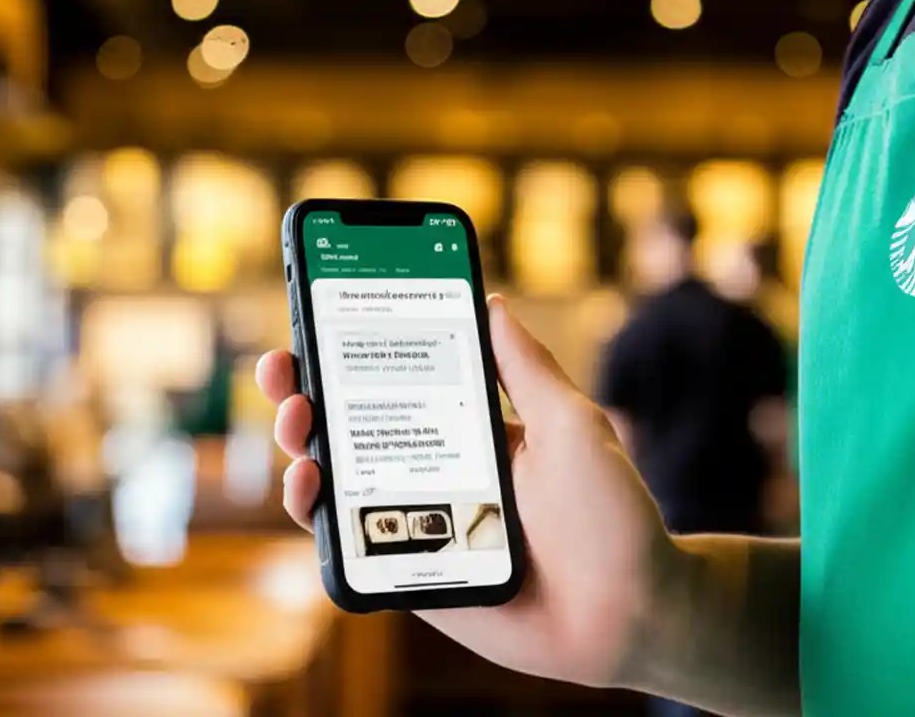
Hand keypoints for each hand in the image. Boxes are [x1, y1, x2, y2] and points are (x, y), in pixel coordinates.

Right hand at [256, 295, 674, 685]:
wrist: (630, 612)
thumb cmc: (613, 516)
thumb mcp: (573, 425)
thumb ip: (527, 371)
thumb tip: (491, 302)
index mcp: (471, 432)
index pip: (397, 382)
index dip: (351, 353)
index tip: (317, 315)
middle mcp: (436, 472)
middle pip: (351, 427)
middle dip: (305, 391)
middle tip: (283, 369)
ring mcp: (418, 523)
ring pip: (337, 482)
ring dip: (300, 446)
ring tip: (297, 424)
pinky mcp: (410, 572)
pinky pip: (349, 543)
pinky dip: (316, 514)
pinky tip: (310, 485)